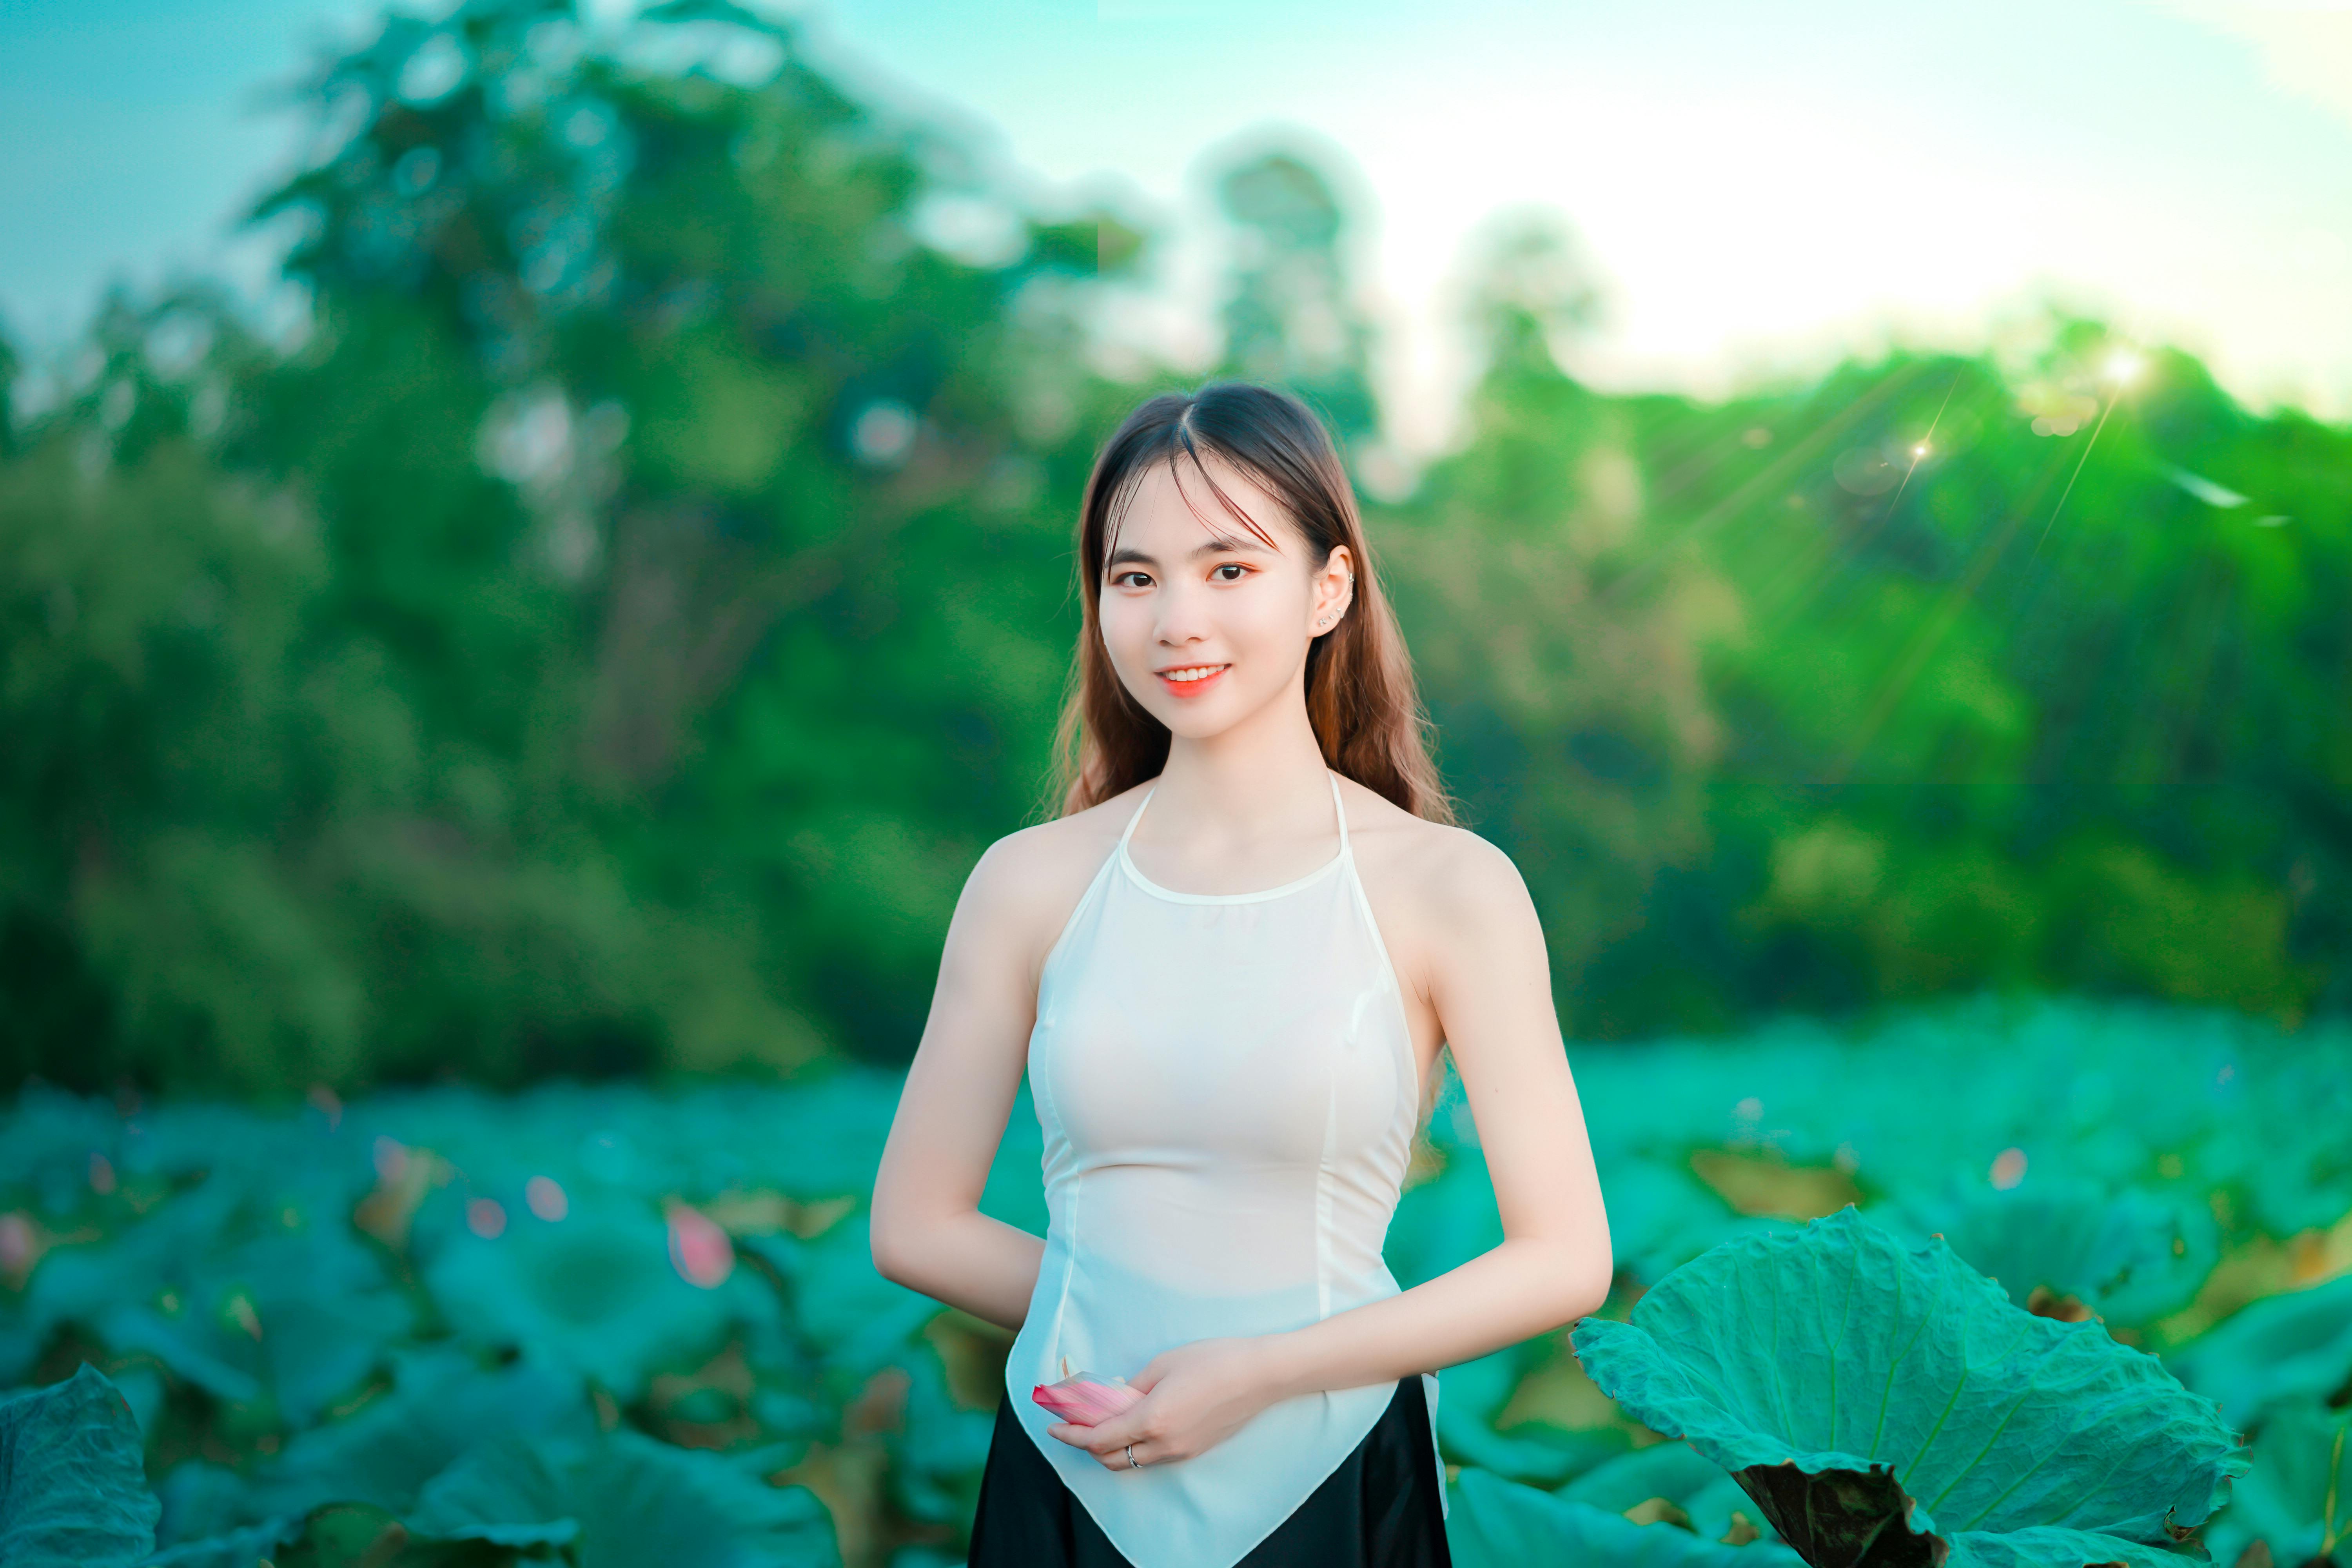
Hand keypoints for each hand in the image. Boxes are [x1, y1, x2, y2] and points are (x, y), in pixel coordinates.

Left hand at [1044, 1336, 1280, 1470]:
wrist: (1261, 1375)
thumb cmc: (1213, 1359)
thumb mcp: (1164, 1364)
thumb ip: (1133, 1387)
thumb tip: (1115, 1399)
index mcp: (1151, 1419)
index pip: (1098, 1438)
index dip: (1070, 1435)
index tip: (1053, 1427)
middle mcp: (1164, 1444)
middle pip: (1111, 1458)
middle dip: (1086, 1445)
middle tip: (1074, 1425)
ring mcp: (1181, 1452)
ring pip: (1133, 1462)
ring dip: (1111, 1449)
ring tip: (1103, 1424)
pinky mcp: (1195, 1450)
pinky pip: (1154, 1458)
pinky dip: (1135, 1447)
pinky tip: (1135, 1425)